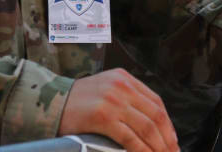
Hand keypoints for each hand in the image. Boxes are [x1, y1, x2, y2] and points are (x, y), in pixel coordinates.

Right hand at [59, 68, 177, 151]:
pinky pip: (130, 137)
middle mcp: (122, 86)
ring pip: (147, 127)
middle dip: (167, 138)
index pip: (156, 102)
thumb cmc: (76, 101)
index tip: (172, 139)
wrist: (49, 102)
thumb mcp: (105, 89)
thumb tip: (148, 125)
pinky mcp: (103, 117)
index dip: (167, 123)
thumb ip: (126, 99)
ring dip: (158, 146)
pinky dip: (142, 150)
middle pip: (155, 115)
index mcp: (124, 78)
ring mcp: (114, 101)